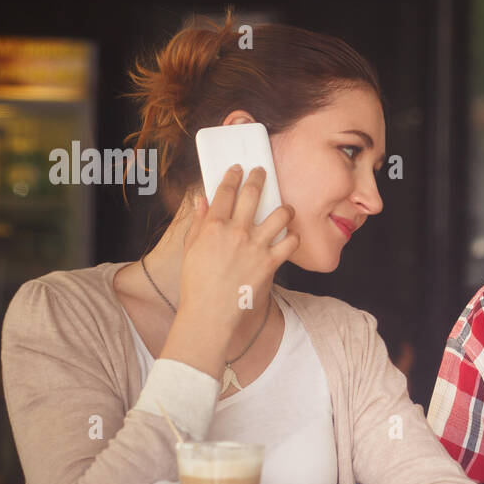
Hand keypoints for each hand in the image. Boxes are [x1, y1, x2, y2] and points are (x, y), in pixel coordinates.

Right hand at [179, 165, 298, 333]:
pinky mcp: (270, 263)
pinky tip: (290, 237)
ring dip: (285, 208)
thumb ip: (198, 222)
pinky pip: (290, 242)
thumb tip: (201, 199)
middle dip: (259, 178)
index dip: (233, 176)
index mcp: (213, 226)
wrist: (211, 313)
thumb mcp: (190, 249)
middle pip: (253, 195)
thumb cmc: (197, 283)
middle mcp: (236, 232)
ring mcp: (256, 246)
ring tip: (286, 208)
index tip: (238, 169)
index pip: (225, 192)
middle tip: (262, 172)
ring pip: (280, 215)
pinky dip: (293, 238)